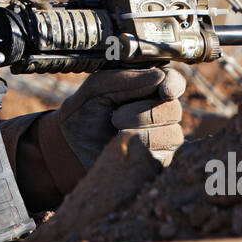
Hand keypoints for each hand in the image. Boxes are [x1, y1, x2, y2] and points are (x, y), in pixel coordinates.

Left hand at [45, 66, 185, 169]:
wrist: (67, 146)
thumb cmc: (83, 113)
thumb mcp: (96, 88)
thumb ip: (124, 78)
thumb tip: (160, 77)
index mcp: (148, 89)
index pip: (174, 81)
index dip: (173, 84)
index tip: (163, 90)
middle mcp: (160, 113)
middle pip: (173, 109)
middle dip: (144, 112)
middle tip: (115, 116)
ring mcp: (162, 140)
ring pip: (172, 134)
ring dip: (140, 130)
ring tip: (115, 130)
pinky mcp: (157, 164)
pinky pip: (162, 156)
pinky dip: (140, 148)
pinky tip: (120, 145)